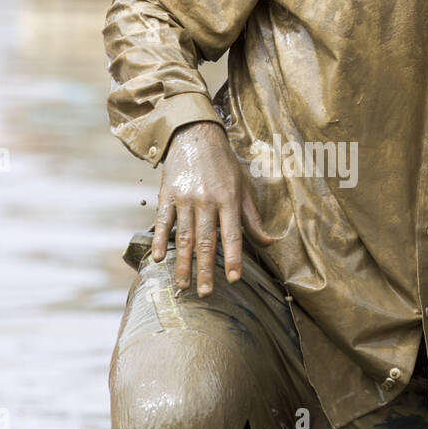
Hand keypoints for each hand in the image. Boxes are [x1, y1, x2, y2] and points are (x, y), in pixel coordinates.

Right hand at [152, 121, 273, 295]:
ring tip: (183, 284)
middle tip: (205, 293)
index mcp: (229, 200)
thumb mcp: (243, 187)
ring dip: (184, 263)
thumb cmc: (224, 164)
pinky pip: (164, 221)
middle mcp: (207, 201)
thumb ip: (252, 218)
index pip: (233, 235)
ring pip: (185, 236)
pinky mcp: (168, 194)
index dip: (234, 258)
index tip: (234, 279)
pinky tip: (159, 258)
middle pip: (207, 242)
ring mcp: (186, 198)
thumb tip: (268, 243)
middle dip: (206, 270)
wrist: (196, 135)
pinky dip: (161, 240)